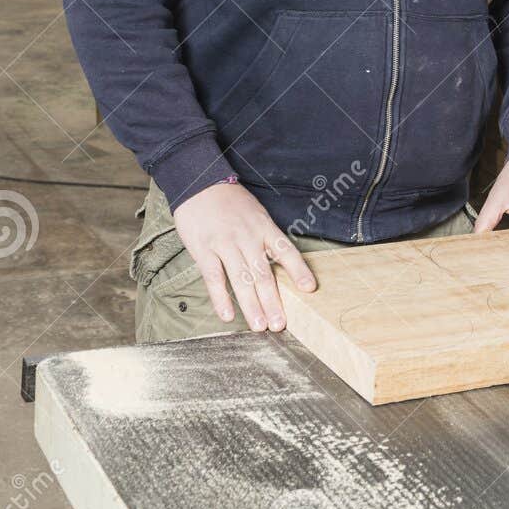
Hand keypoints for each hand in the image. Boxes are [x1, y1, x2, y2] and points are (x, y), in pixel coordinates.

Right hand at [172, 182, 315, 332]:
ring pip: (241, 279)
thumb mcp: (256, 214)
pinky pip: (214, 277)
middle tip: (280, 323)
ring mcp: (225, 243)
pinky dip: (221, 298)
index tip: (309, 288)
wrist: (199, 183)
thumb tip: (280, 267)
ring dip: (251, 305)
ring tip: (259, 325)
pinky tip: (228, 315)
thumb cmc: (231, 202)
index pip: (285, 250)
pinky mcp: (204, 249)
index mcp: (263, 227)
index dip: (298, 270)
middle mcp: (247, 236)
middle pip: (263, 273)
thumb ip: (266, 239)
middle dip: (273, 300)